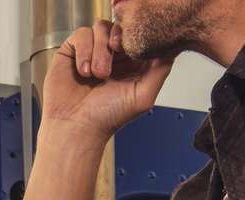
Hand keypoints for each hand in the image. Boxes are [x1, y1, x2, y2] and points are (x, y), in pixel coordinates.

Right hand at [44, 20, 174, 137]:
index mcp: (133, 64)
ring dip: (100, 50)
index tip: (131, 50)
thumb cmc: (107, 118)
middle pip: (122, 26)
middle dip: (118, 41)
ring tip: (98, 75)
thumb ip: (160, 70)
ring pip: (101, 27)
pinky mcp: (74, 50)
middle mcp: (114, 56)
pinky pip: (82, 34)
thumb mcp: (143, 96)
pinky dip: (84, 51)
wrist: (75, 127)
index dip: (137, 37)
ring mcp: (93, 51)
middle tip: (114, 58)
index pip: (140, 36)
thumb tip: (170, 48)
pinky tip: (84, 72)